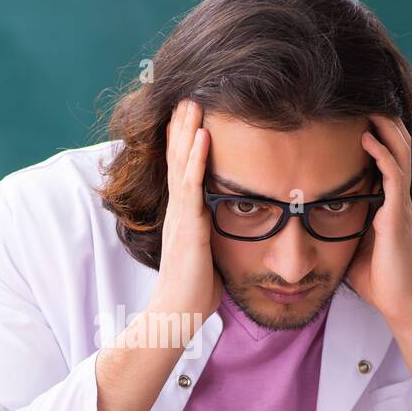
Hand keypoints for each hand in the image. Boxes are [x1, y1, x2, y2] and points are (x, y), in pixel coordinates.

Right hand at [150, 99, 221, 330]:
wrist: (177, 315)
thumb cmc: (195, 291)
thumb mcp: (209, 256)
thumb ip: (215, 237)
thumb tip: (234, 230)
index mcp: (184, 216)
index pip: (182, 171)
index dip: (184, 143)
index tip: (189, 117)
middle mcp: (178, 211)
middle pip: (177, 159)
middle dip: (182, 127)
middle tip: (187, 96)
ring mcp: (181, 216)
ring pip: (181, 165)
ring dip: (187, 131)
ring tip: (191, 103)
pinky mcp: (188, 226)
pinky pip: (191, 185)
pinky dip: (195, 158)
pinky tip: (202, 136)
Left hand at [346, 114, 411, 325]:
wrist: (400, 302)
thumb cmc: (376, 278)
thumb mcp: (350, 245)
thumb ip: (338, 228)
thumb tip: (306, 222)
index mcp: (387, 203)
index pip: (386, 159)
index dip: (377, 135)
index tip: (355, 117)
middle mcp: (397, 198)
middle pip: (397, 147)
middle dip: (383, 122)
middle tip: (362, 100)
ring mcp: (399, 204)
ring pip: (399, 153)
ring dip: (385, 127)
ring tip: (369, 106)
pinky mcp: (397, 214)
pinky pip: (393, 175)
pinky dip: (382, 153)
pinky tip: (367, 138)